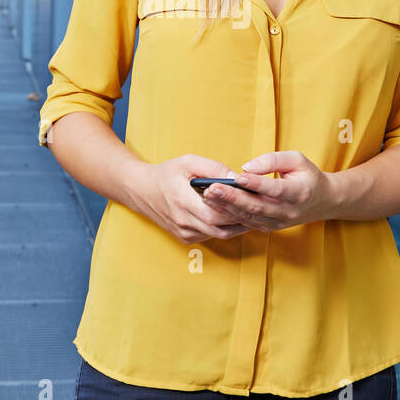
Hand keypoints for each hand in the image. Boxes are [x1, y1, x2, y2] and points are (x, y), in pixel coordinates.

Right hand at [126, 154, 252, 243]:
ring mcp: (184, 232)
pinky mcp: (186, 238)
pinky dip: (225, 227)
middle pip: (220, 227)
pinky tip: (235, 217)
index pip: (215, 213)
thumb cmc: (166, 174)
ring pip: (219, 235)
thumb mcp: (188, 162)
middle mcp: (183, 221)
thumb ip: (213, 168)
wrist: (141, 191)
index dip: (236, 209)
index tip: (252, 199)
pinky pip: (212, 236)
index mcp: (182, 201)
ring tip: (251, 212)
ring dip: (236, 225)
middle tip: (258, 207)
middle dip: (241, 218)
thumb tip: (237, 178)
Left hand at [201, 149, 335, 231]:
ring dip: (226, 208)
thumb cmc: (307, 175)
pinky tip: (215, 205)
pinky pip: (247, 223)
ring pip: (249, 217)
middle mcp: (288, 211)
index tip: (236, 176)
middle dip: (232, 198)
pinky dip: (230, 215)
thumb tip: (246, 167)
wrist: (322, 202)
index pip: (274, 188)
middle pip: (257, 206)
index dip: (255, 183)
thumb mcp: (297, 159)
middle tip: (211, 188)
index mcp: (299, 192)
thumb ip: (273, 160)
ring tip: (207, 196)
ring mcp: (278, 222)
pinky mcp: (269, 228)